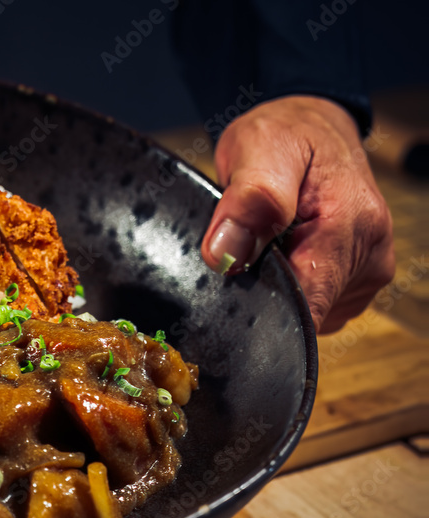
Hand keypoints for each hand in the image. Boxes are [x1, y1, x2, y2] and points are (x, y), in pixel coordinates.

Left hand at [200, 95, 394, 332]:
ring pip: (309, 309)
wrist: (311, 128)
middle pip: (304, 311)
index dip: (265, 310)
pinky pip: (315, 301)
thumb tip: (227, 253)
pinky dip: (291, 284)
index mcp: (350, 227)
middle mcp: (370, 256)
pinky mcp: (356, 279)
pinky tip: (283, 252)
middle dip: (267, 289)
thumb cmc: (287, 135)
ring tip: (270, 240)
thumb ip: (249, 202)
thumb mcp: (259, 150)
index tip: (240, 287)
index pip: (306, 308)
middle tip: (252, 243)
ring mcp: (366, 272)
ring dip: (279, 285)